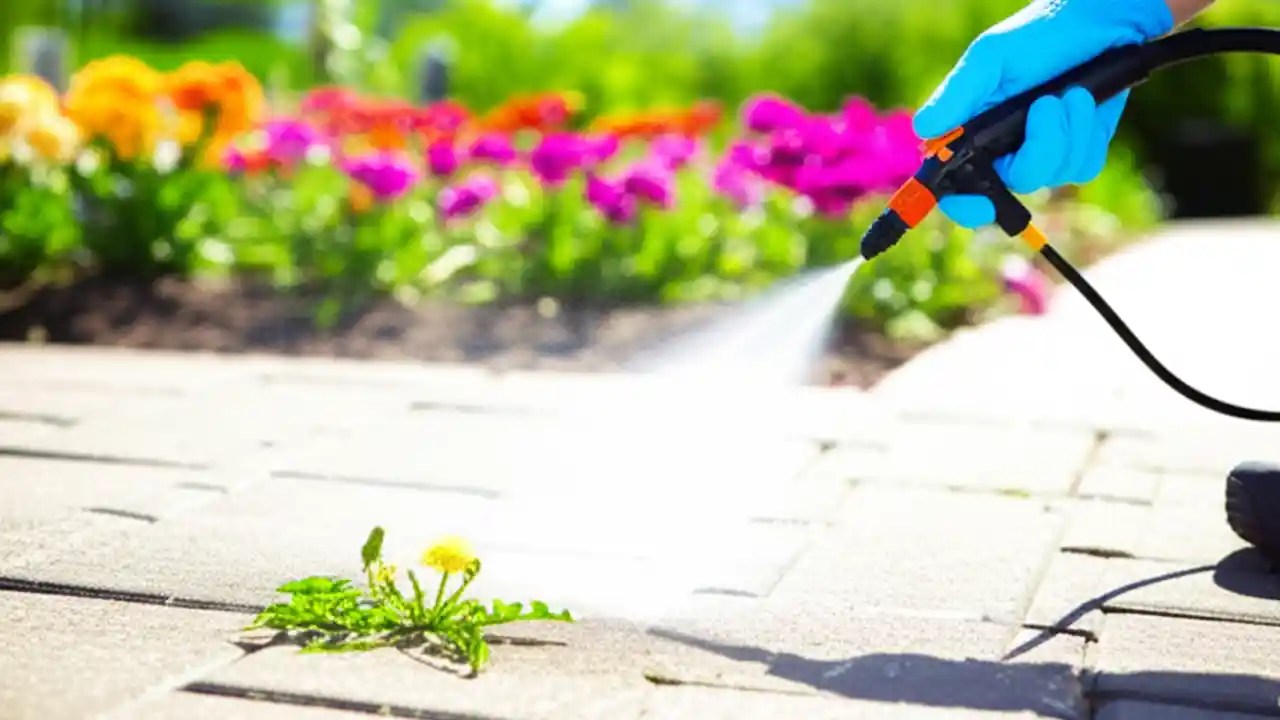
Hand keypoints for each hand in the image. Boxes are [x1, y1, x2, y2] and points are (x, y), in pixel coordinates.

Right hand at [913, 0, 1174, 227]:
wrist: (1096, 23)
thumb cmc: (1036, 36)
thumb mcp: (989, 59)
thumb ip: (957, 96)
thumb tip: (922, 130)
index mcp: (971, 135)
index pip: (956, 190)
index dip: (964, 205)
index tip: (981, 202)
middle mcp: (1002, 152)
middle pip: (1013, 186)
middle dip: (1038, 148)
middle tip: (1045, 104)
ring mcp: (1040, 156)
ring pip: (1052, 176)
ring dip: (1067, 131)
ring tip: (1068, 92)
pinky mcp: (1077, 153)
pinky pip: (1082, 168)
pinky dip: (1087, 134)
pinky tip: (1083, 102)